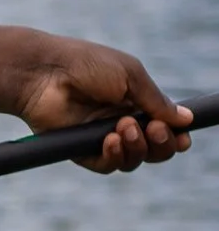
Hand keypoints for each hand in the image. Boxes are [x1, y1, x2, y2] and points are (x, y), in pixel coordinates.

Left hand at [13, 40, 192, 172]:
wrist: (44, 71)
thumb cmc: (85, 65)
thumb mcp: (130, 75)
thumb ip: (157, 101)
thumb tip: (186, 119)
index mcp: (135, 103)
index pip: (164, 129)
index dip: (175, 136)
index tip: (182, 136)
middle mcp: (120, 122)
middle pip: (154, 150)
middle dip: (162, 143)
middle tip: (153, 128)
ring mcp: (99, 137)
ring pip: (133, 160)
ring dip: (137, 147)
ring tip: (124, 126)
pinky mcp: (79, 149)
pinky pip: (106, 166)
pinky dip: (114, 156)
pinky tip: (110, 140)